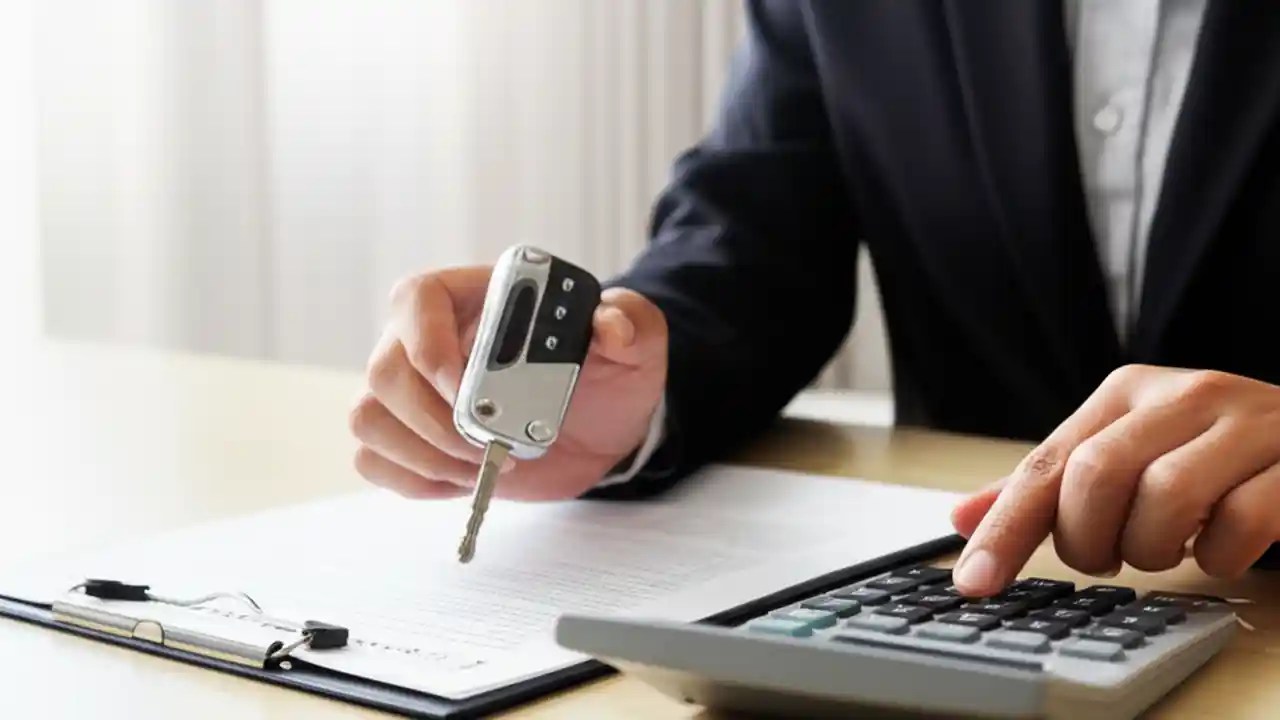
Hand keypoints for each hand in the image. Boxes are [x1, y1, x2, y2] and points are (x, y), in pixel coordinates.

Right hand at [350, 266, 667, 500]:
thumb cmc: (607, 371)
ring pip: (370, 417)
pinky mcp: (408, 436)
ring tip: (481, 466)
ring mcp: (409, 389)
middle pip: (385, 370)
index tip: (466, 390)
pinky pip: (373, 460)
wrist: (600, 423)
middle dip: (434, 421)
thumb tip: (612, 326)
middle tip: (489, 445)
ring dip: (423, 454)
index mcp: (473, 296)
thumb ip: (631, 321)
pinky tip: (462, 479)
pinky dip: (415, 479)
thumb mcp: (636, 341)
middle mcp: (425, 337)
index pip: (417, 299)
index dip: (429, 345)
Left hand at [950, 364, 1279, 595]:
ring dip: (1153, 548)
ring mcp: (1248, 424)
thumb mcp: (1128, 455)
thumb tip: (963, 516)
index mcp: (1127, 391)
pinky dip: (1220, 556)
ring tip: (1164, 549)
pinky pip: (1242, 521)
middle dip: (1087, 539)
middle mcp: (1184, 394)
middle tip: (1105, 558)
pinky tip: (1217, 550)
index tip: (974, 581)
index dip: (1005, 527)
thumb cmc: (1212, 454)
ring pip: (1166, 496)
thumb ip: (1052, 487)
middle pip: (1097, 475)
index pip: (1046, 463)